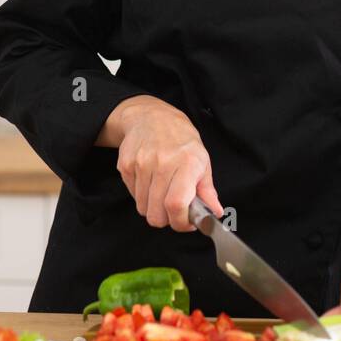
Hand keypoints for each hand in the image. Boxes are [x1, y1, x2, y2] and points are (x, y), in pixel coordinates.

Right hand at [98, 96, 222, 231]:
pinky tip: (150, 181)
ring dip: (153, 207)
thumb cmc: (181, 140)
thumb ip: (207, 190)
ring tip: (161, 192)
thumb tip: (214, 213)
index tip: (185, 222)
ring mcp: (141, 163)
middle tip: (173, 210)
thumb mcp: (202, 160)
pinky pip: (133, 196)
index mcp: (186, 163)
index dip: (180, 222)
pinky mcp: (125, 165)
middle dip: (166, 219)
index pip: (177, 204)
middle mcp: (162, 162)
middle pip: (157, 213)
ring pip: (143, 208)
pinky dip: (142, 195)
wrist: (152, 117)